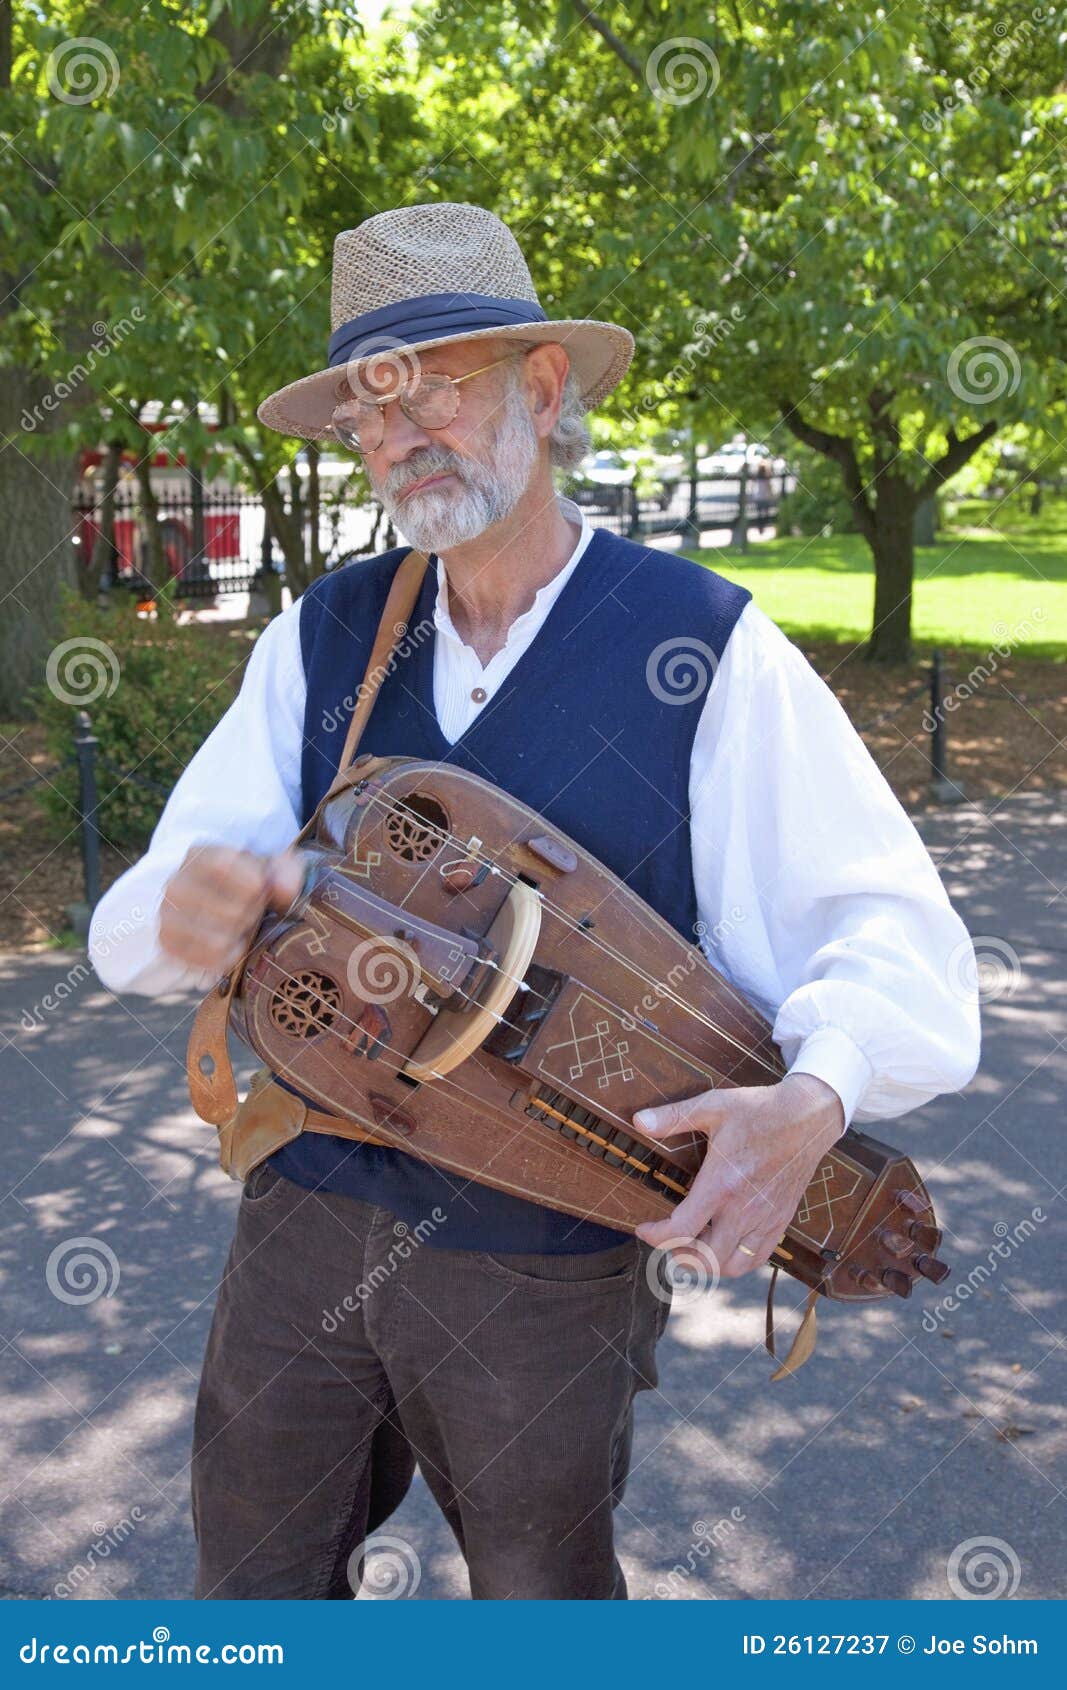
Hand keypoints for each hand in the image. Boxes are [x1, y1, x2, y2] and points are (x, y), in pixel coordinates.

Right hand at [159, 844, 305, 974]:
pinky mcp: (169, 945)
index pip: (224, 866)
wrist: (212, 900)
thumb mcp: (269, 868)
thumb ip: (284, 872)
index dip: (254, 883)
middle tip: (252, 908)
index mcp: (199, 855)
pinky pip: (212, 961)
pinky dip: (230, 956)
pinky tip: (231, 942)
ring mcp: (167, 916)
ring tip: (240, 925)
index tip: (261, 888)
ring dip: (240, 936)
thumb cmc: (244, 880)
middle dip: (252, 913)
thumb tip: (285, 889)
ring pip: (219, 941)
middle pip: (231, 911)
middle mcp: (176, 884)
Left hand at [633, 1073, 844, 1278]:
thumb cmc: (759, 1110)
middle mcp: (744, 1210)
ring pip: (732, 1266)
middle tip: (667, 1239)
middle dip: (677, 1255)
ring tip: (693, 1246)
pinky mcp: (781, 1221)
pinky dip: (736, 1262)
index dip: (656, 1237)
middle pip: (705, 1259)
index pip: (681, 1230)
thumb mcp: (713, 1105)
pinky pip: (757, 1259)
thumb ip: (674, 1117)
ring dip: (707, 1264)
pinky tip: (724, 1245)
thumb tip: (638, 1121)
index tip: (644, 1228)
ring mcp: (765, 1219)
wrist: (807, 1117)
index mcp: (722, 1184)